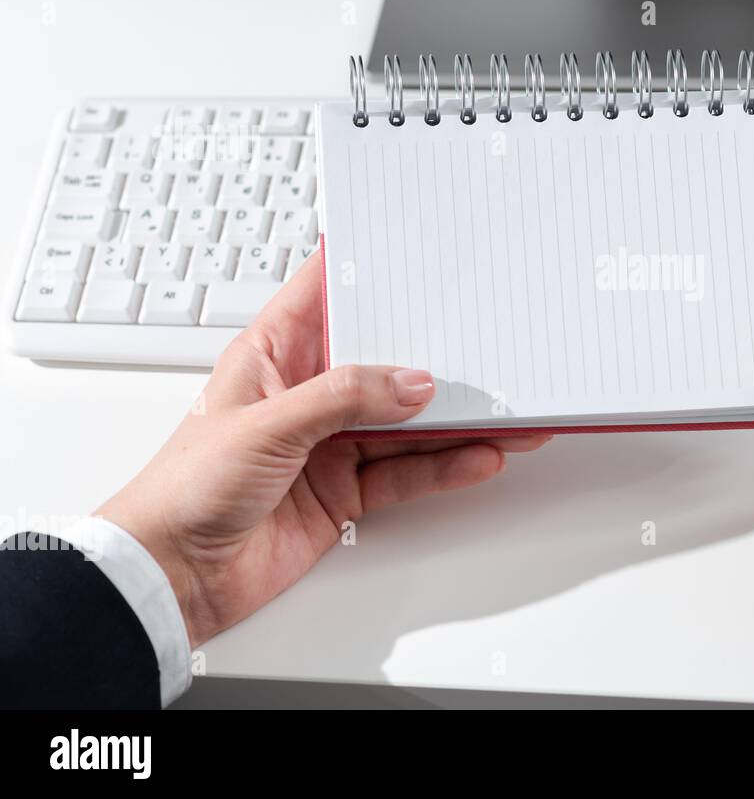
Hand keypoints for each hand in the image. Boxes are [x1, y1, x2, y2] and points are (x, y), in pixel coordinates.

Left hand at [98, 253, 549, 645]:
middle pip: (386, 362)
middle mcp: (307, 394)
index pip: (326, 294)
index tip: (420, 252)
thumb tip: (412, 383)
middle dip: (437, 354)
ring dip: (457, 419)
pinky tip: (480, 456)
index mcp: (273, 356)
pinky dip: (446, 466)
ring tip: (507, 411)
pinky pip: (407, 471)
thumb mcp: (265, 426)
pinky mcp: (345, 491)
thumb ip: (344, 399)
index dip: (370, 270)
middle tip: (489, 344)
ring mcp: (329, 444)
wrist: (171, 577)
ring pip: (407, 421)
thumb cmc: (184, 490)